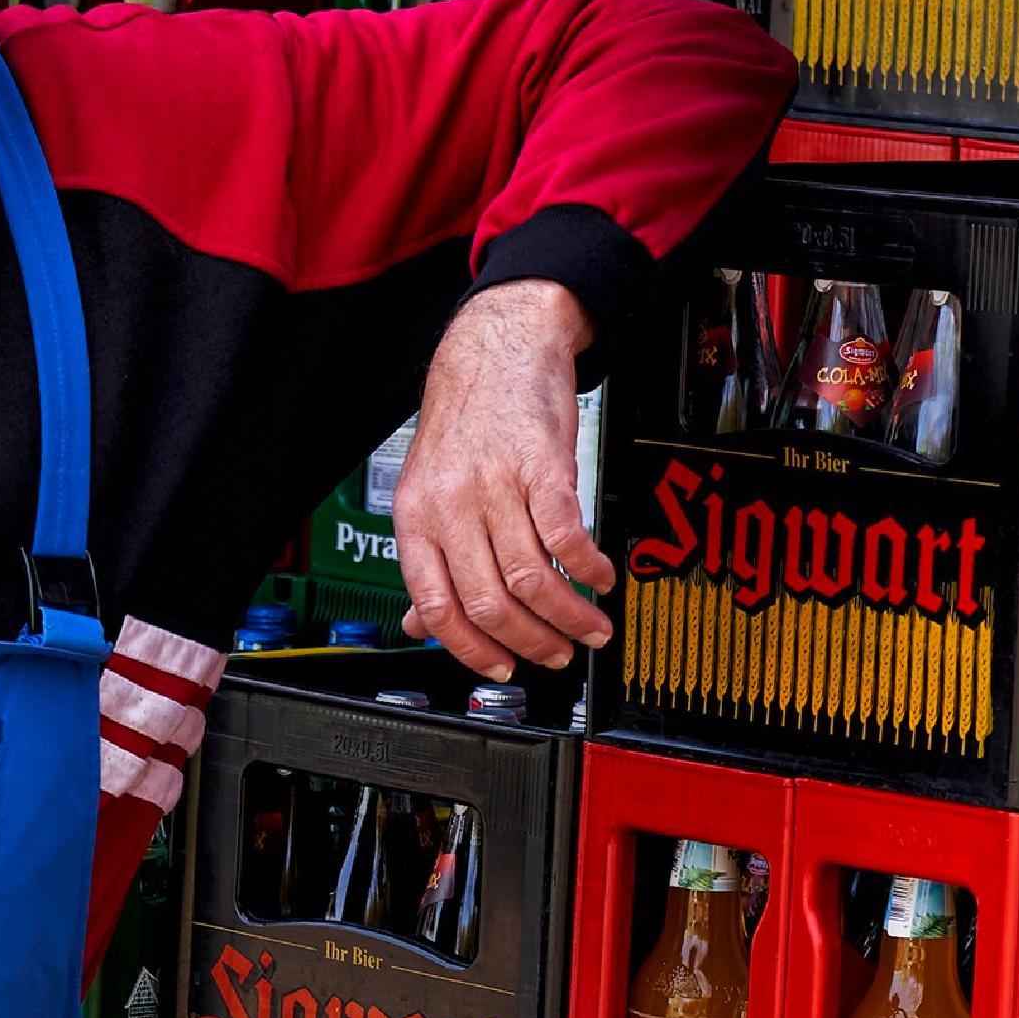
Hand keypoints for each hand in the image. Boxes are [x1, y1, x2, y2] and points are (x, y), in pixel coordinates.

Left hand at [394, 280, 611, 677]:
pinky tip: (602, 578)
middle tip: (555, 655)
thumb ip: (429, 560)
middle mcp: (451, 505)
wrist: (498, 348)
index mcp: (416, 519)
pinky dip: (589, 568)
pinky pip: (566, 536)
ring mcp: (496, 486)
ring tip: (589, 627)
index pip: (436, 606)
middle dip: (528, 642)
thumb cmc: (466, 421)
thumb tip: (422, 624)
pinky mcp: (542, 466)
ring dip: (568, 615)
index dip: (470, 650)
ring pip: (531, 578)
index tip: (499, 669)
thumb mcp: (428, 491)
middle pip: (489, 601)